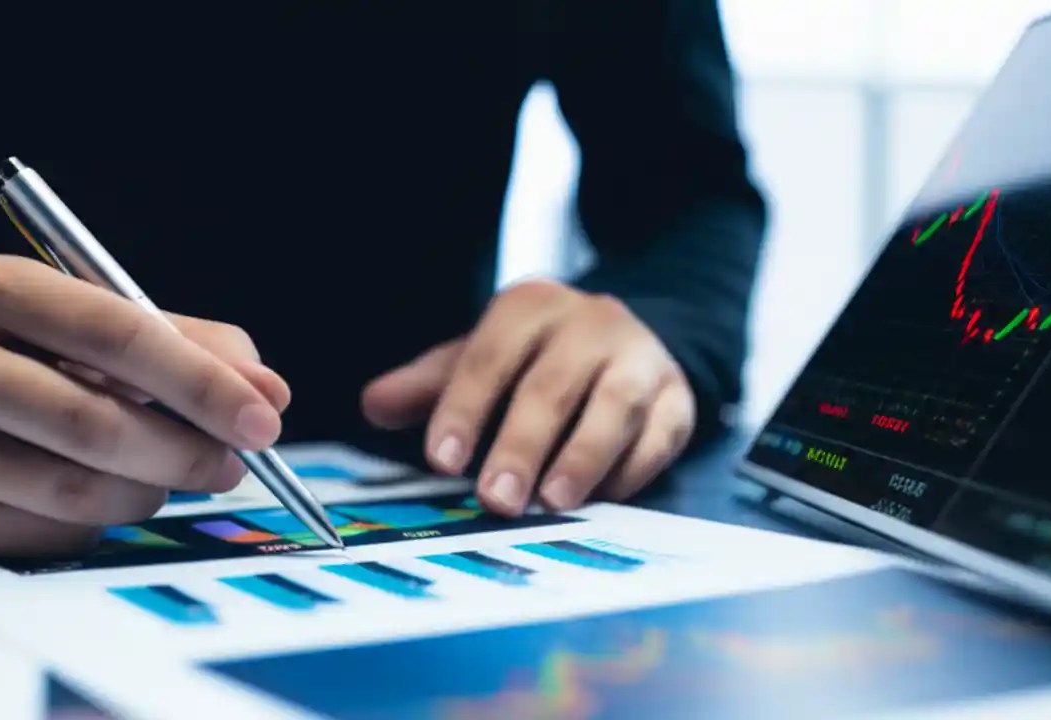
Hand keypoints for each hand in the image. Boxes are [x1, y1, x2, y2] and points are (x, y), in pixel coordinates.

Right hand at [0, 255, 288, 556]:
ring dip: (151, 490)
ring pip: (74, 483)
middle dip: (186, 448)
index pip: (118, 331)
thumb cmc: (33, 362)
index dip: (201, 380)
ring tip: (181, 477)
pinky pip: (47, 525)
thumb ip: (192, 347)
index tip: (265, 417)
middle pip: (94, 418)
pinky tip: (116, 495)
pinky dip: (104, 519)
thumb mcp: (104, 331)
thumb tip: (270, 391)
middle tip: (238, 464)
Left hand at [362, 279, 693, 515]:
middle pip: (552, 384)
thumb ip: (428, 386)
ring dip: (582, 457)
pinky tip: (599, 498)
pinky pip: (657, 435)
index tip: (441, 459)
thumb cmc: (536, 360)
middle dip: (521, 443)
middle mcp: (589, 322)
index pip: (490, 354)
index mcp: (530, 307)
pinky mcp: (676, 398)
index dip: (464, 407)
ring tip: (553, 502)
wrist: (624, 343)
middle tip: (495, 497)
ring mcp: (639, 358)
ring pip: (613, 405)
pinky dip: (628, 470)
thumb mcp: (478, 359)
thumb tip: (374, 403)